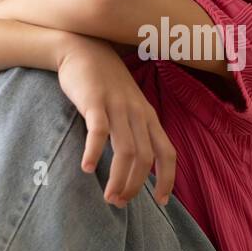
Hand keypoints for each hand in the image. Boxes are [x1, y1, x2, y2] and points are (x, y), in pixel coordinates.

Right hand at [55, 34, 175, 207]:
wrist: (83, 48)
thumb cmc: (105, 83)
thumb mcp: (129, 106)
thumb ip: (134, 130)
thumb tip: (135, 164)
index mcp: (148, 117)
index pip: (167, 153)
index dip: (167, 179)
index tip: (161, 201)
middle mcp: (137, 113)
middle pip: (145, 157)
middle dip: (135, 185)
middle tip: (119, 203)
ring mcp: (117, 106)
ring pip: (126, 149)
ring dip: (119, 177)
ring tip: (108, 196)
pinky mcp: (95, 101)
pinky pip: (99, 130)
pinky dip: (94, 151)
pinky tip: (87, 168)